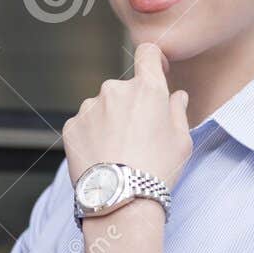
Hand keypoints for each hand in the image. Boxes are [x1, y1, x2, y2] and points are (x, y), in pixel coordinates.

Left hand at [62, 42, 190, 187]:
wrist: (122, 200)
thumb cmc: (158, 170)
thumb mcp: (181, 140)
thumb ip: (178, 111)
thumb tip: (177, 97)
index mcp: (147, 88)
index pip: (147, 53)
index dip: (152, 59)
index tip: (154, 70)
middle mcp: (115, 90)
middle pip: (124, 89)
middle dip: (130, 105)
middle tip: (138, 136)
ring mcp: (90, 107)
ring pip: (102, 107)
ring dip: (109, 121)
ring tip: (118, 153)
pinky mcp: (71, 125)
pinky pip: (84, 124)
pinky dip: (91, 136)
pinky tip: (102, 157)